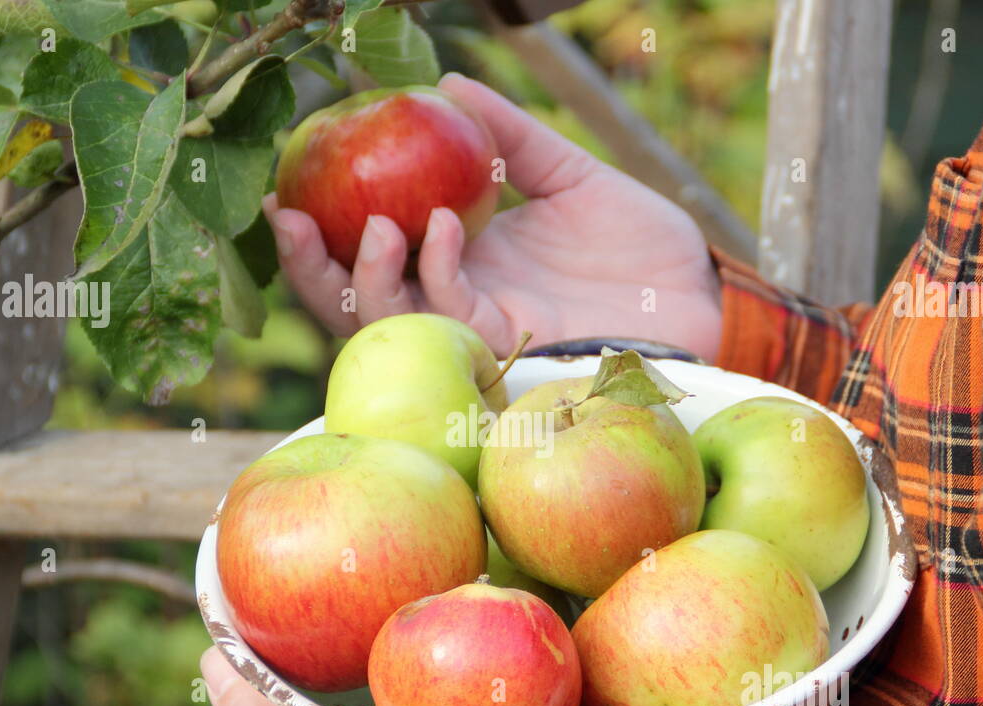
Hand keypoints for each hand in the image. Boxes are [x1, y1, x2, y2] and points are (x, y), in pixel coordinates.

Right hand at [265, 73, 723, 358]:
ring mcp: (477, 325)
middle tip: (289, 217)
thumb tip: (448, 84)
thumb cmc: (638, 242)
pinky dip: (438, 271)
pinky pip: (450, 314)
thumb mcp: (569, 172)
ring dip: (369, 274)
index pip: (374, 252)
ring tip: (380, 222)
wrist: (694, 293)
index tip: (288, 185)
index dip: (325, 229)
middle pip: (359, 299)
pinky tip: (446, 223)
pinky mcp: (505, 345)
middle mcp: (457, 298)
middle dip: (313, 268)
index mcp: (461, 259)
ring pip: (390, 320)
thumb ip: (508, 135)